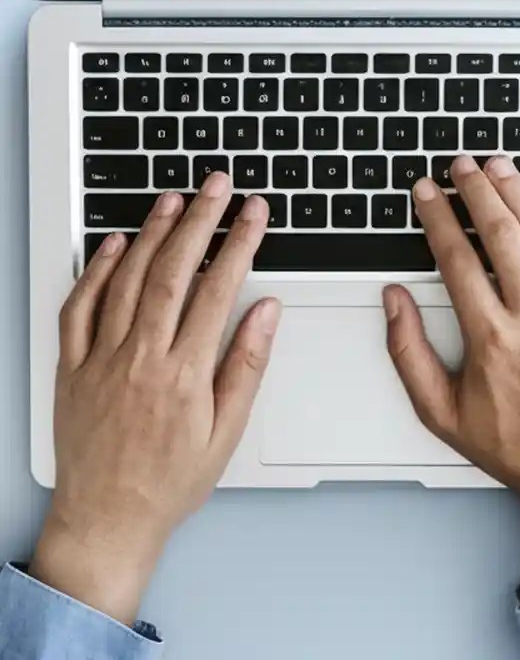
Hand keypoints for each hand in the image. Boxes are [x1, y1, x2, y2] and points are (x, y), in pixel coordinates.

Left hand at [31, 173, 280, 624]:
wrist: (108, 518)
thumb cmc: (170, 482)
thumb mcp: (226, 432)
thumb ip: (246, 365)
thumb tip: (264, 313)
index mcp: (184, 373)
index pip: (217, 289)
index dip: (239, 242)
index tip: (253, 213)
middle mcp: (140, 358)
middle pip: (172, 270)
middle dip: (199, 220)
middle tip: (216, 186)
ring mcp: (101, 358)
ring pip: (126, 279)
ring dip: (152, 233)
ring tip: (174, 201)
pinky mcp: (72, 366)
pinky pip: (80, 306)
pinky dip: (97, 270)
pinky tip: (115, 245)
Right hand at [384, 155, 519, 578]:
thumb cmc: (517, 451)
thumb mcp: (442, 413)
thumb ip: (409, 353)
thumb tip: (393, 301)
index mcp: (490, 338)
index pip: (457, 257)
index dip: (438, 216)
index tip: (427, 192)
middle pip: (502, 234)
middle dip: (477, 190)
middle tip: (462, 165)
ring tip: (501, 169)